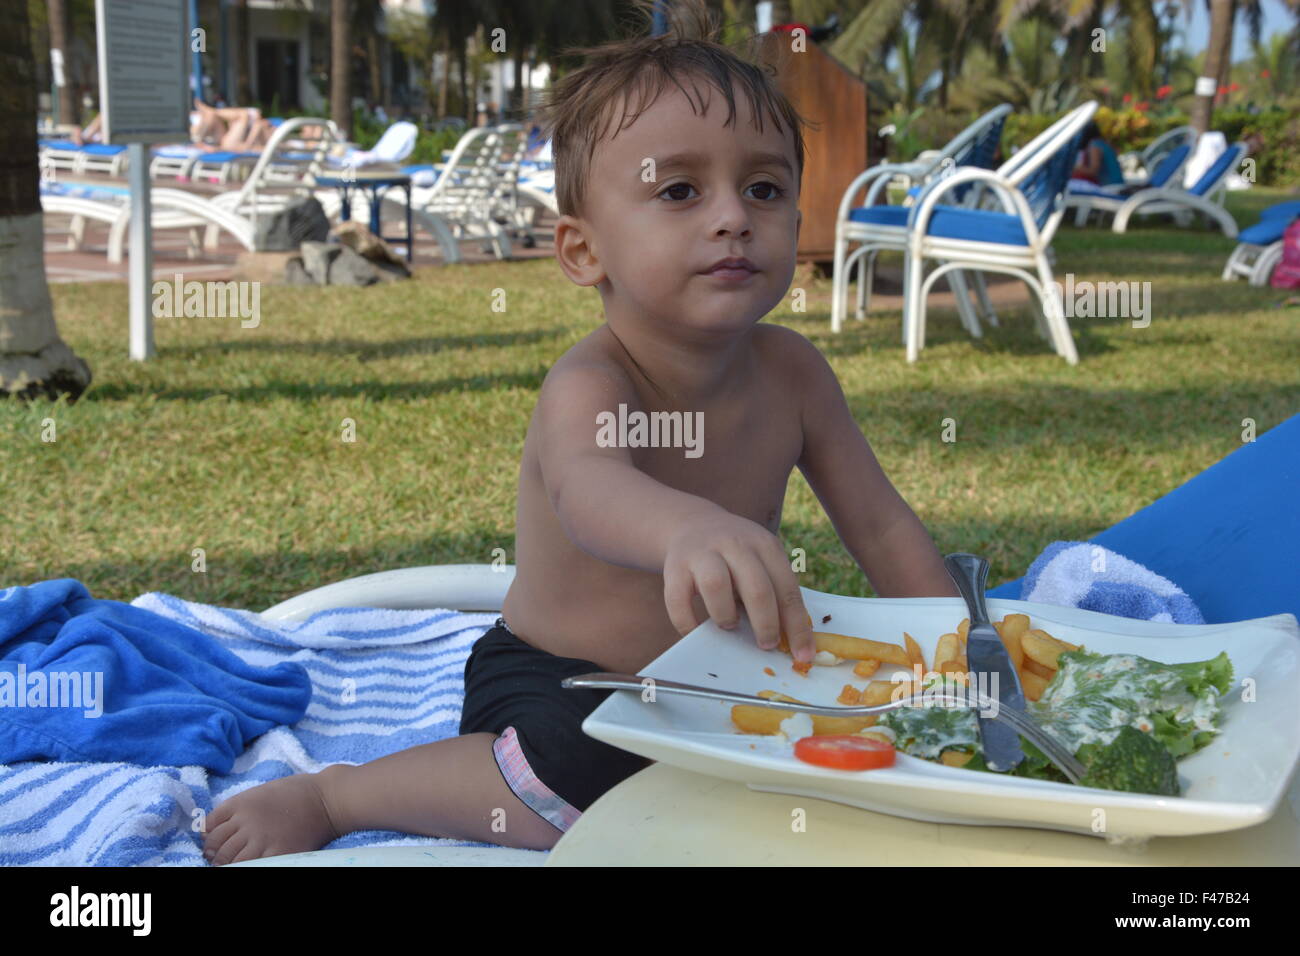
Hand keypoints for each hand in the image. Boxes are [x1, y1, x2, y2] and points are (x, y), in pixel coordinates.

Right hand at [663, 512, 815, 662]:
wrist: (692, 524)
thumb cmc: (736, 556)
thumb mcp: (760, 560)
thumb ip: (773, 591)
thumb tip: (789, 641)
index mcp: (764, 545)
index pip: (787, 589)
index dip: (796, 626)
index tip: (803, 654)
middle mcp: (734, 544)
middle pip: (756, 588)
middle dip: (766, 624)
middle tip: (766, 644)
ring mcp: (702, 553)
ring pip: (716, 586)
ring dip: (726, 616)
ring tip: (730, 626)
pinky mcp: (674, 566)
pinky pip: (678, 600)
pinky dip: (688, 622)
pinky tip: (697, 631)